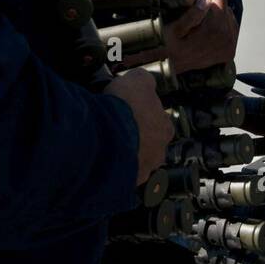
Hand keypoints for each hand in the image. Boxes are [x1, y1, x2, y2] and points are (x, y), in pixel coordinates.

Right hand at [104, 68, 172, 184]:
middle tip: (116, 132)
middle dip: (134, 140)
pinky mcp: (125, 184)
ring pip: (134, 164)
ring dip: (122, 156)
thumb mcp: (137, 79)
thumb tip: (145, 81)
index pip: (158, 123)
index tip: (128, 115)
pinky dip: (110, 170)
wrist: (106, 136)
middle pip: (148, 146)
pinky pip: (119, 177)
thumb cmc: (125, 107)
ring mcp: (143, 171)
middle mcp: (159, 152)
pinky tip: (99, 162)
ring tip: (105, 148)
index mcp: (165, 128)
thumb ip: (144, 80)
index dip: (142, 117)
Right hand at [164, 0, 238, 73]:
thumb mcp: (174, 29)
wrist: (170, 68)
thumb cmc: (167, 46)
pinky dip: (222, 25)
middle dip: (212, 2)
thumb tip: (207, 2)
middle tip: (194, 4)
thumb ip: (192, 15)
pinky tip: (208, 26)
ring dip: (217, 13)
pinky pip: (231, 30)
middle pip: (226, 7)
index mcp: (214, 30)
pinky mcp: (229, 53)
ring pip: (230, 17)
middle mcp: (226, 39)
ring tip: (200, 16)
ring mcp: (229, 47)